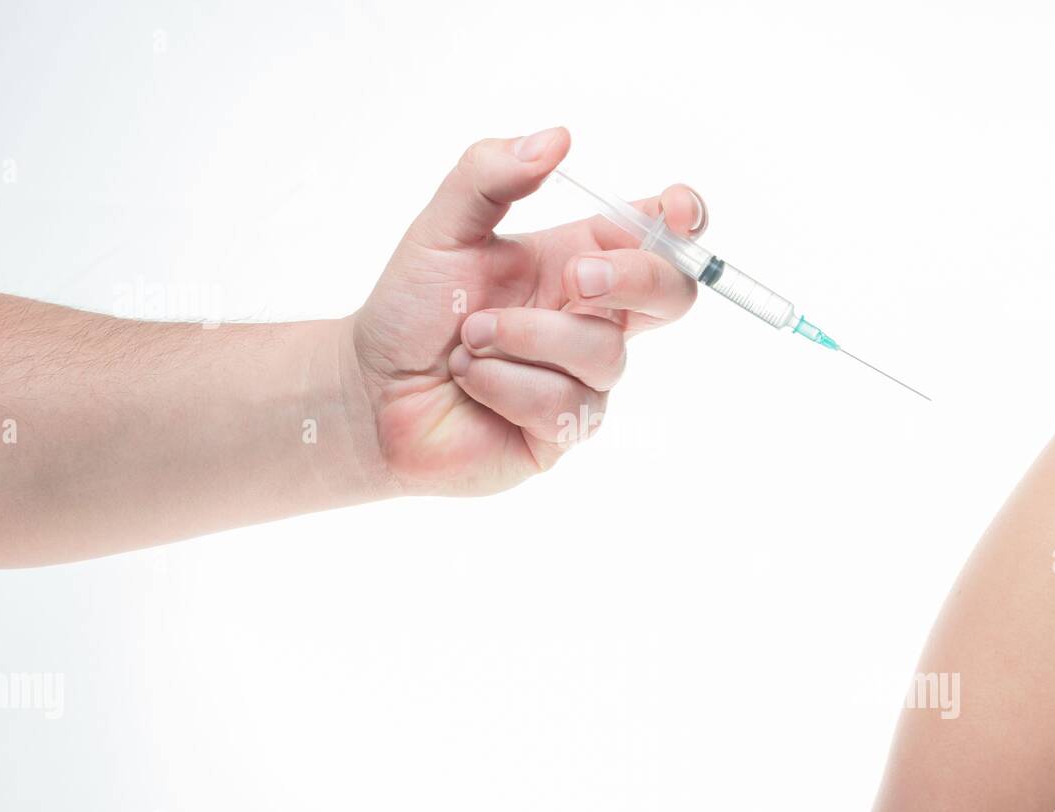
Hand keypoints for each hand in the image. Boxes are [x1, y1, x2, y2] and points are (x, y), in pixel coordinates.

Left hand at [349, 127, 707, 494]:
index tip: (674, 211)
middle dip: (633, 277)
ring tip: (470, 340)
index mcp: (578, 260)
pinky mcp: (564, 429)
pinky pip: (564, 403)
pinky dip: (505, 384)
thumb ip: (490, 175)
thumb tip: (557, 138)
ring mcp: (584, 378)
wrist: (371, 389)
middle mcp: (592, 319)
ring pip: (603, 352)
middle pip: (671, 294)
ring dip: (525, 337)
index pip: (658, 237)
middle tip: (575, 276)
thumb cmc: (410, 310)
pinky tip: (472, 382)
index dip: (683, 220)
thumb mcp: (443, 228)